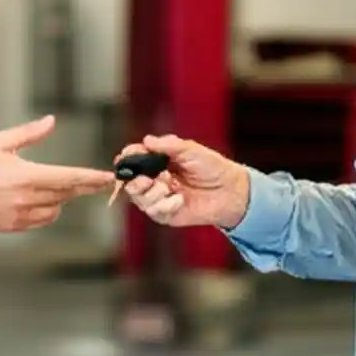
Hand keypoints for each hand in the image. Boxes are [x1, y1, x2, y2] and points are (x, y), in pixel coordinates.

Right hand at [0, 116, 115, 232]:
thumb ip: (29, 134)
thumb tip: (51, 122)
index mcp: (26, 176)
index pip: (68, 178)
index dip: (91, 178)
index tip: (107, 177)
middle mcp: (26, 199)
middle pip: (66, 194)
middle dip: (84, 187)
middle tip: (98, 182)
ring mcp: (20, 216)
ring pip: (56, 210)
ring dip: (62, 199)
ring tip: (58, 188)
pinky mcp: (13, 226)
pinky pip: (40, 221)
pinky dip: (47, 212)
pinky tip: (42, 201)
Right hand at [114, 135, 249, 228]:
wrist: (230, 191)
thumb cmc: (212, 167)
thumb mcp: (190, 150)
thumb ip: (168, 145)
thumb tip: (147, 141)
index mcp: (157, 162)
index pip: (133, 160)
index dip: (126, 158)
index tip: (125, 157)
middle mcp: (154, 180)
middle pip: (130, 183)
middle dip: (135, 182)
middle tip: (147, 180)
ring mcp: (159, 198)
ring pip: (139, 199)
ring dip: (152, 193)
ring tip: (169, 188)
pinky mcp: (166, 214)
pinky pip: (154, 212)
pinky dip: (165, 205)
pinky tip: (179, 200)